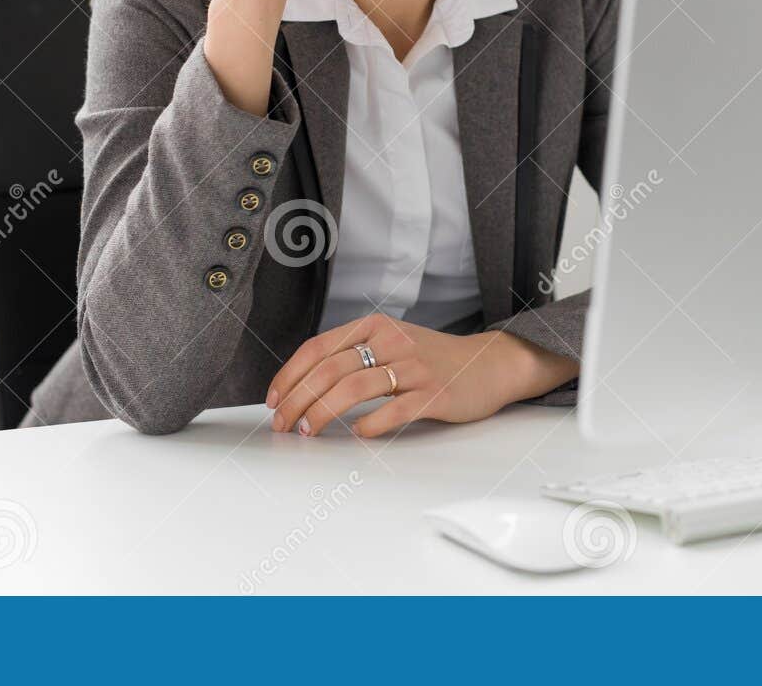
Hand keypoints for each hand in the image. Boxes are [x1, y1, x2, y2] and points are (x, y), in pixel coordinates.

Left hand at [265, 313, 575, 438]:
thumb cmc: (431, 359)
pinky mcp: (434, 394)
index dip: (289, 375)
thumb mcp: (390, 342)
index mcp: (374, 326)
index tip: (273, 400)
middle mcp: (392, 341)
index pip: (318, 348)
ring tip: (308, 431)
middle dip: (298, 399)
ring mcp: (413, 367)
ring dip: (323, 412)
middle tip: (282, 424)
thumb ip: (352, 355)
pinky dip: (370, 424)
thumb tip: (301, 386)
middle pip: (330, 370)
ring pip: (354, 388)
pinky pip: (394, 410)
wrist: (488, 364)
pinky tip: (357, 434)